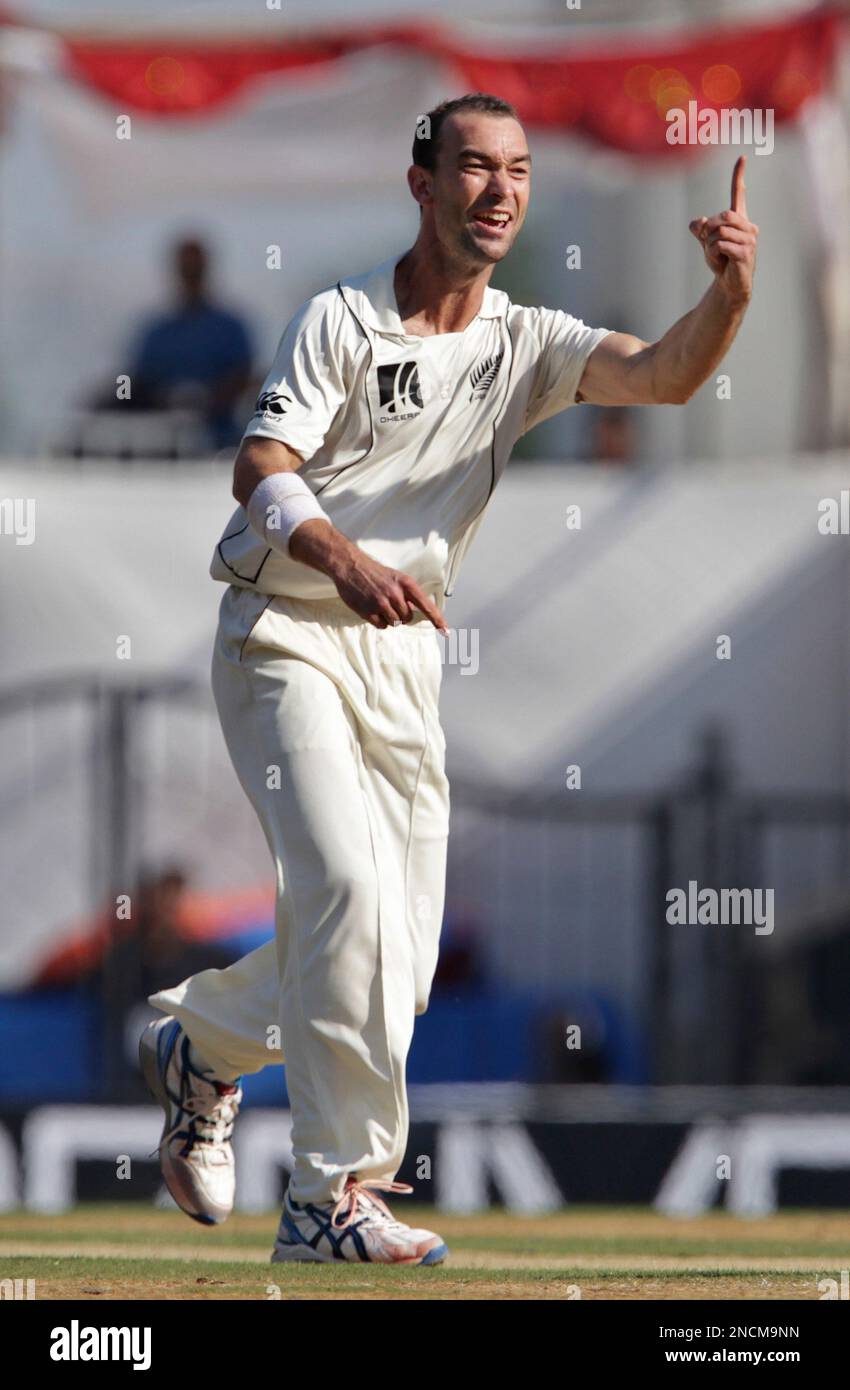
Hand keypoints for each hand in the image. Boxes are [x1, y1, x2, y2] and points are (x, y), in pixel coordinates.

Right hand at [331, 545, 448, 632]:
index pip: (426, 605)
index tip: (446, 632)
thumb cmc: (375, 573)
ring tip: (379, 604)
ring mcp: (381, 603)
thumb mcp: (397, 577)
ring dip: (389, 618)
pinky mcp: (368, 611)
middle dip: (401, 615)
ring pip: (395, 623)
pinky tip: (372, 609)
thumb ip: (408, 593)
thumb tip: (416, 611)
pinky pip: (382, 626)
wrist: (350, 566)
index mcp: (406, 584)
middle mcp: (395, 593)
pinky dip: (379, 621)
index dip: (437, 620)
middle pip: (407, 618)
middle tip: (390, 603)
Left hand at [689, 156, 758, 306]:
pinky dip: (714, 254)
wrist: (730, 285)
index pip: (738, 193)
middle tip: (708, 245)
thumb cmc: (722, 261)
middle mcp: (747, 226)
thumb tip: (697, 222)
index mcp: (739, 220)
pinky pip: (721, 245)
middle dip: (708, 231)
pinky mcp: (745, 253)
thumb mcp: (706, 243)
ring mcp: (749, 239)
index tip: (742, 157)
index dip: (739, 175)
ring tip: (716, 257)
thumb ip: (700, 230)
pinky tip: (721, 263)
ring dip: (710, 246)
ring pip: (719, 232)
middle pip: (721, 216)